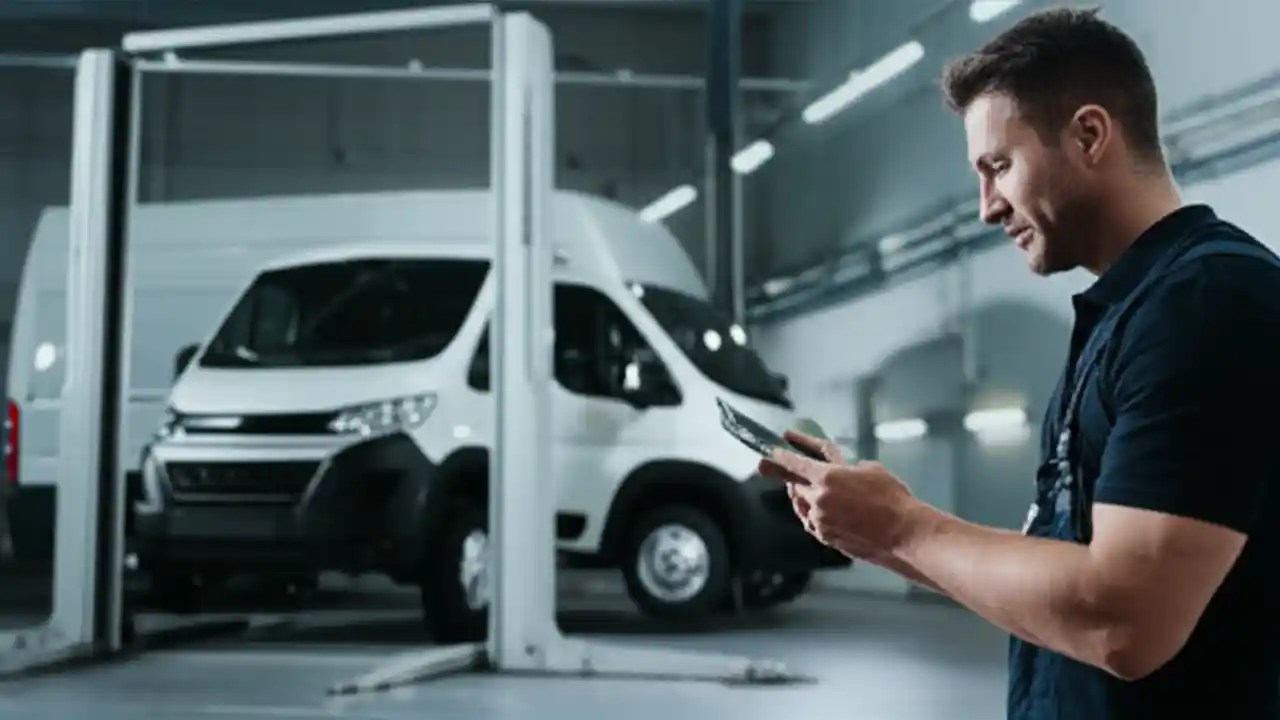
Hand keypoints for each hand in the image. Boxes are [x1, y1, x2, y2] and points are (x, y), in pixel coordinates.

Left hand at [759, 430, 919, 561]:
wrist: (904, 534)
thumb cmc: (892, 498)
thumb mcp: (870, 469)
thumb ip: (845, 466)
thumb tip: (837, 468)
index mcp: (827, 477)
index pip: (793, 463)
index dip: (779, 455)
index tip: (769, 451)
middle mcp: (817, 499)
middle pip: (795, 484)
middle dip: (795, 476)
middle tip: (797, 470)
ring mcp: (819, 521)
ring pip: (801, 504)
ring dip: (804, 494)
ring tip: (811, 488)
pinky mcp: (825, 538)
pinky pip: (809, 521)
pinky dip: (811, 513)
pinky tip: (821, 510)